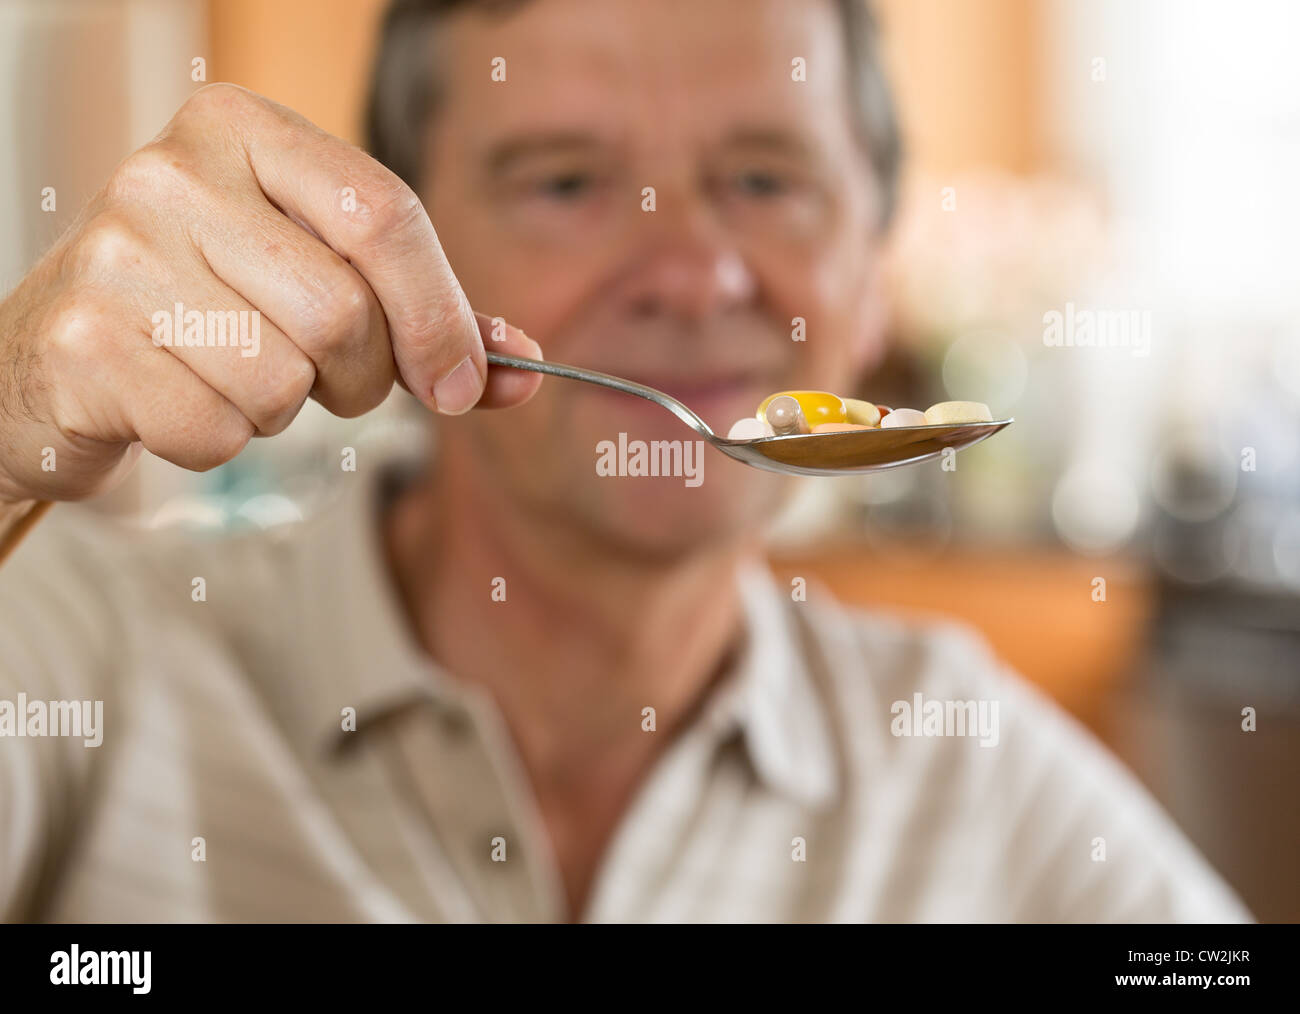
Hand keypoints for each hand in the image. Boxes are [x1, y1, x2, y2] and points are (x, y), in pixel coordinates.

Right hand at [0, 83, 540, 502]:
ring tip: (230, 373)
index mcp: (242, 129)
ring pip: (282, 381)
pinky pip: (217, 432)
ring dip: (282, 410)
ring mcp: (117, 255)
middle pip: (343, 312)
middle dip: (358, 377)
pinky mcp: (83, 343)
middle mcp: (172, 174)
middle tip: (321, 377)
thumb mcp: (314, 272)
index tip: (462, 385)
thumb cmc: (213, 303)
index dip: (440, 315)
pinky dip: (220, 441)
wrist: (60, 350)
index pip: (385, 214)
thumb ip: (422, 314)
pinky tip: (179, 399)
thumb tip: (523, 367)